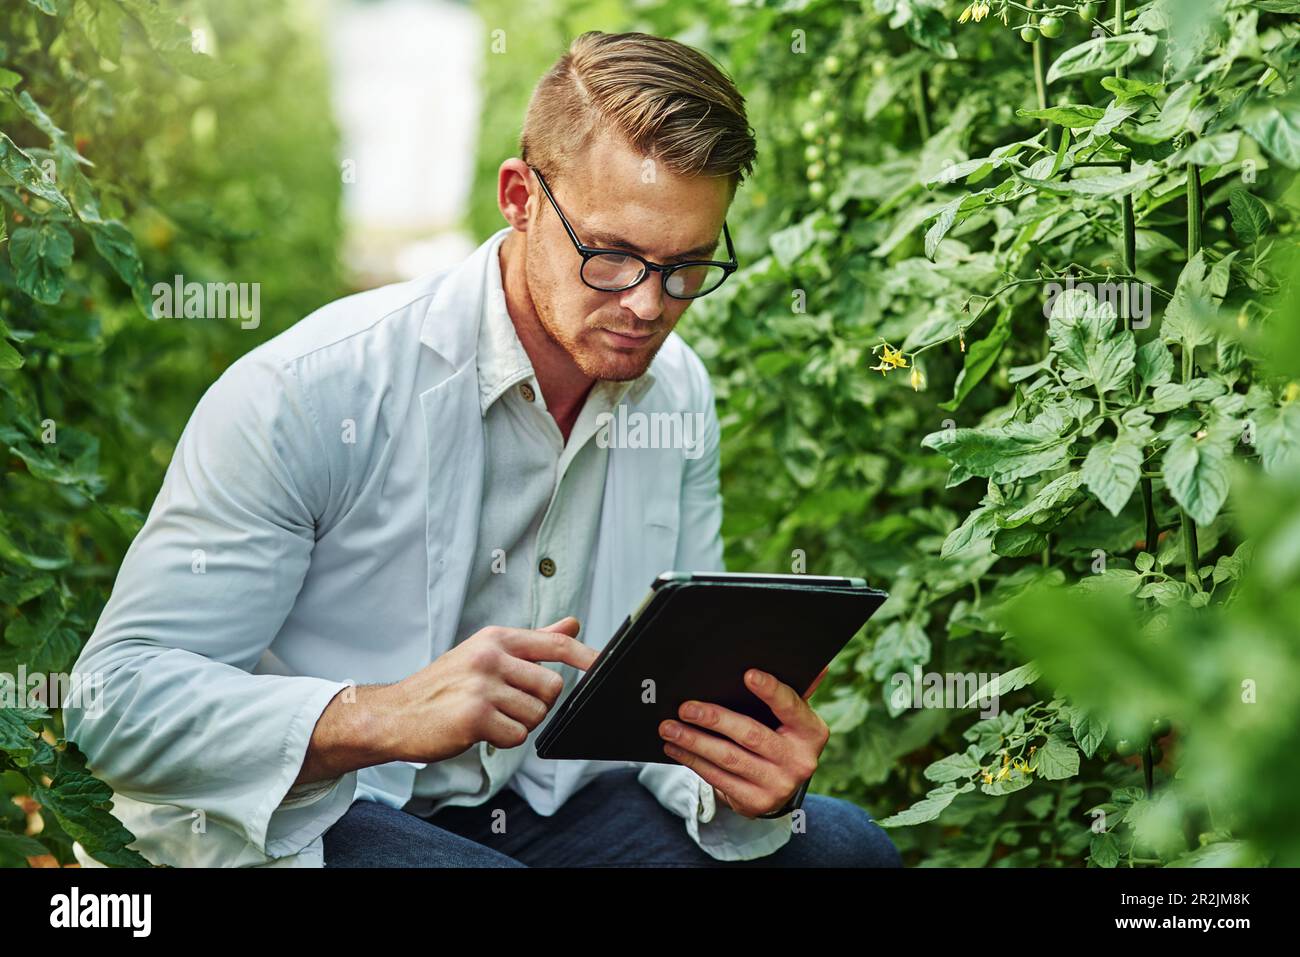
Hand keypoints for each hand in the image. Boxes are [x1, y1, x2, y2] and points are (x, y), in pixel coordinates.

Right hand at [379, 616, 594, 763]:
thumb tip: (573, 625)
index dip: (586, 656)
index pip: (554, 644)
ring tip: (490, 716)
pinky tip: (480, 730)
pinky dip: (504, 740)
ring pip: (536, 715)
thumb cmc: (444, 685)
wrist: (396, 713)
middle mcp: (490, 658)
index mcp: (496, 639)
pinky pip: (516, 736)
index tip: (604, 666)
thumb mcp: (486, 652)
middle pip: (552, 687)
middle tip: (508, 705)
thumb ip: (533, 642)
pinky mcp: (474, 717)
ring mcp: (482, 687)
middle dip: (538, 704)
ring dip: (519, 723)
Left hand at [658, 665, 830, 817]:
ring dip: (694, 741)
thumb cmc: (780, 736)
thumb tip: (814, 664)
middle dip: (714, 719)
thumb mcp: (791, 717)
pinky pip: (718, 778)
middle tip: (685, 707)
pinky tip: (676, 747)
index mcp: (811, 732)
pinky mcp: (756, 802)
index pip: (791, 706)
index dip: (770, 690)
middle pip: (751, 734)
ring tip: (669, 727)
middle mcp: (800, 761)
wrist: (779, 785)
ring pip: (729, 758)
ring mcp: (778, 785)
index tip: (748, 675)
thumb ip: (791, 692)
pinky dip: (693, 760)